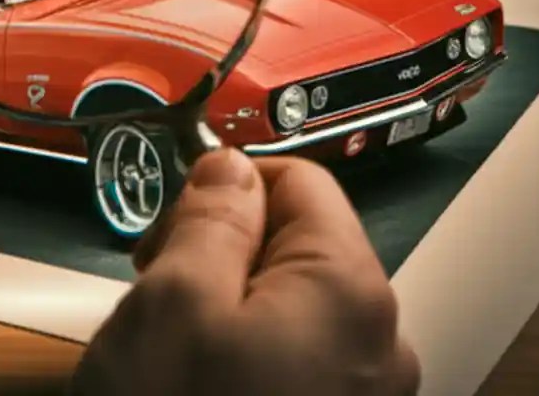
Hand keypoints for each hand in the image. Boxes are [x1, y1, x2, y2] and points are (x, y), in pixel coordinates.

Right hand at [72, 149, 418, 395]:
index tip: (173, 223)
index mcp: (350, 291)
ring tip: (174, 353)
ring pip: (292, 310)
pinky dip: (246, 360)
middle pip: (301, 248)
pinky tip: (201, 390)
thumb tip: (230, 166)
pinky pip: (296, 364)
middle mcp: (378, 344)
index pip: (302, 180)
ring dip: (229, 311)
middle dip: (224, 255)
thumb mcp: (173, 303)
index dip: (228, 187)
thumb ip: (210, 216)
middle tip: (160, 293)